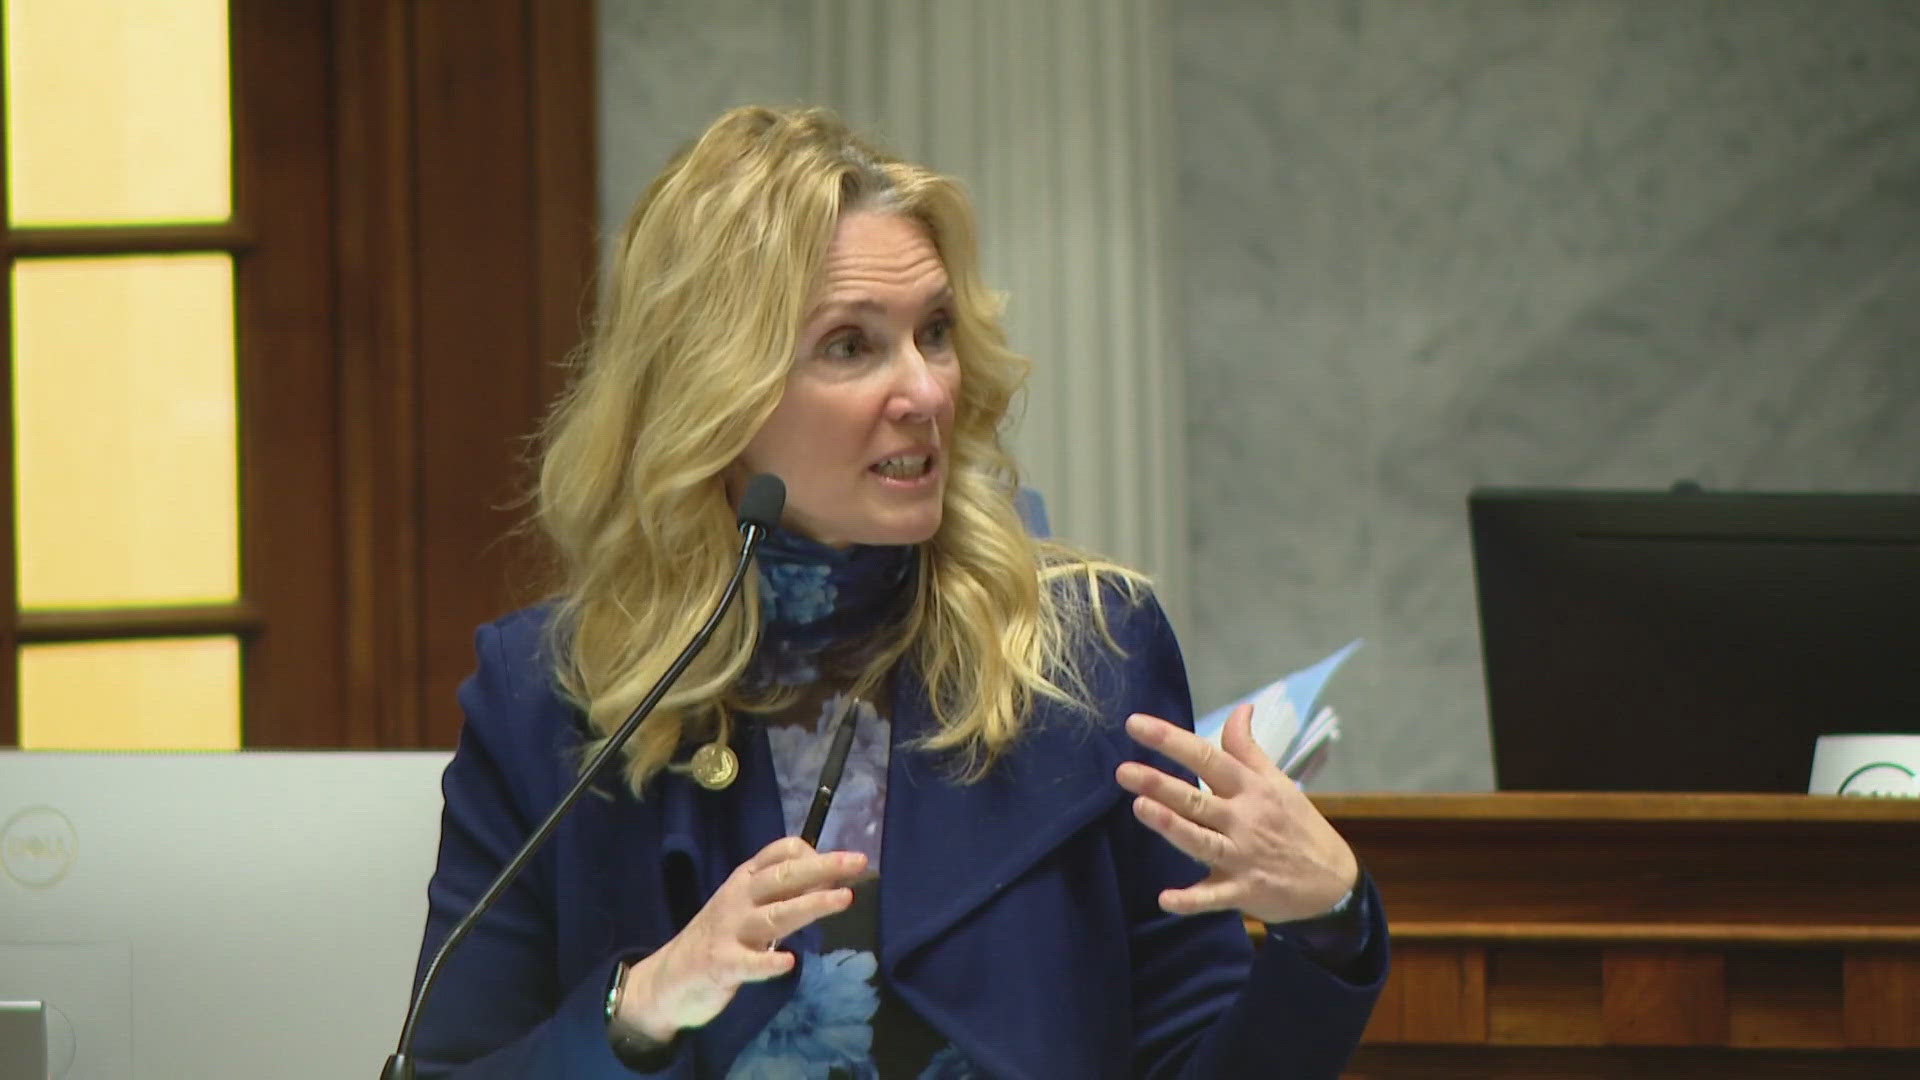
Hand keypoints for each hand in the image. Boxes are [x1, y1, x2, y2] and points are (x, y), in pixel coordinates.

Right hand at [616, 836, 866, 1041]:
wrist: (668, 978)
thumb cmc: (718, 936)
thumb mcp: (746, 904)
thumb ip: (781, 891)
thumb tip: (828, 877)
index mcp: (745, 879)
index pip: (779, 852)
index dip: (812, 853)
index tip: (841, 864)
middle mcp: (739, 897)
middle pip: (783, 876)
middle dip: (822, 867)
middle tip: (858, 863)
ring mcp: (729, 930)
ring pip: (774, 914)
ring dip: (810, 905)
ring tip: (844, 899)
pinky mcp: (722, 964)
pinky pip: (748, 963)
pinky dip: (767, 962)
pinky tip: (788, 961)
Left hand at [1116, 704, 1358, 924]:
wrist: (1334, 882)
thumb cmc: (1298, 825)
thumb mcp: (1277, 782)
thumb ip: (1249, 748)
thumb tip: (1240, 708)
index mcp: (1251, 788)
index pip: (1207, 757)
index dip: (1171, 740)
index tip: (1136, 724)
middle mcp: (1245, 819)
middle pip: (1197, 798)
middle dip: (1160, 785)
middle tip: (1123, 771)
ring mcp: (1243, 857)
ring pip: (1201, 840)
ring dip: (1171, 826)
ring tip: (1140, 808)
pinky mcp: (1243, 891)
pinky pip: (1213, 897)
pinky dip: (1191, 901)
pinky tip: (1166, 899)